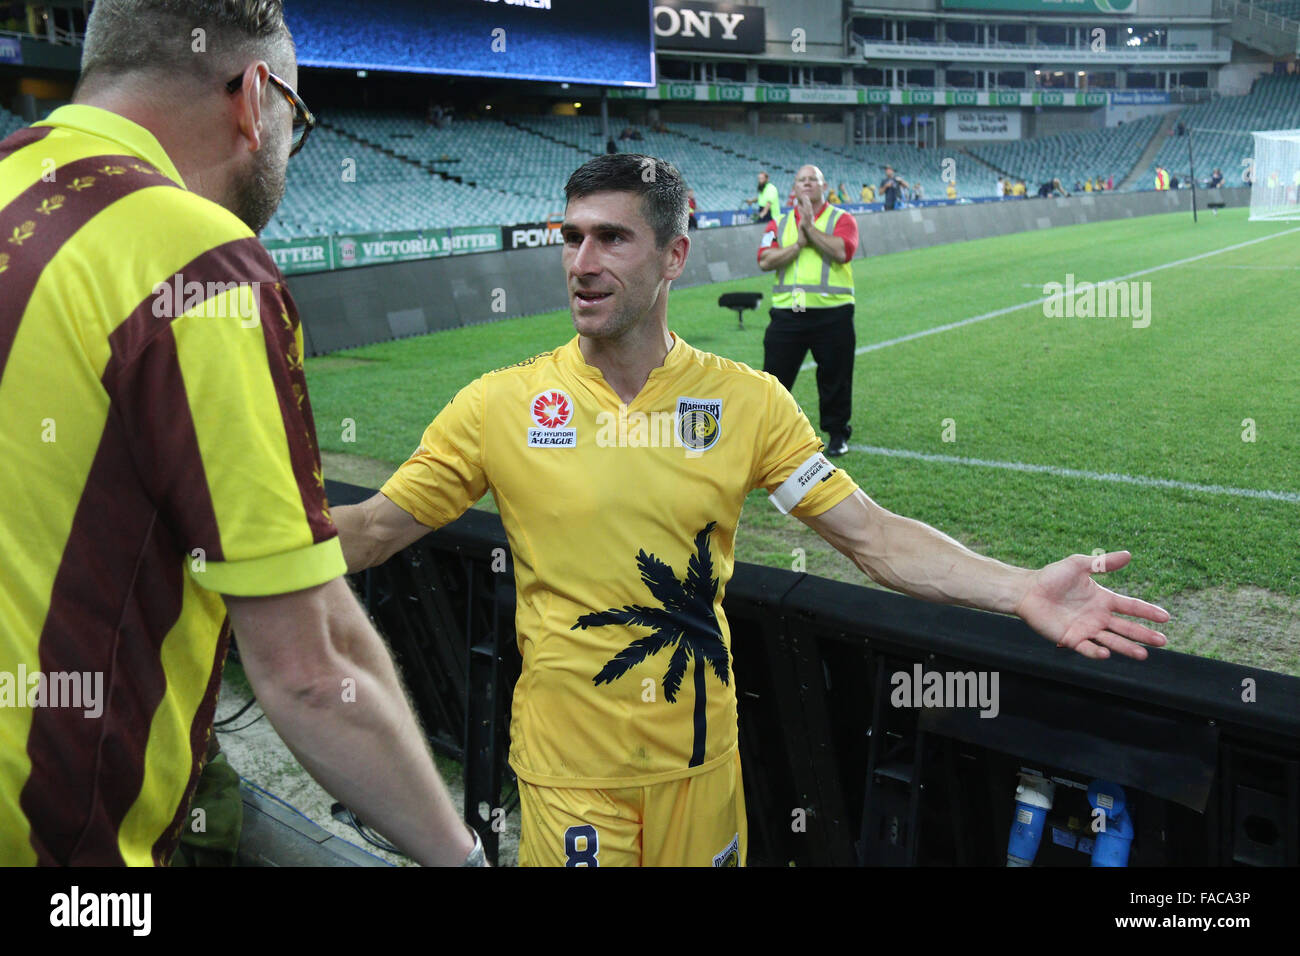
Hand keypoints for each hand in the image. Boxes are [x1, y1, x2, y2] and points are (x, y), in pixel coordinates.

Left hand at [1013, 551, 1169, 659]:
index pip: (1130, 606)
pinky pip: (1086, 647)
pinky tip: (1106, 652)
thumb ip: (1102, 563)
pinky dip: (1096, 651)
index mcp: (1102, 599)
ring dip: (1127, 648)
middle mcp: (1098, 616)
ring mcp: (1085, 629)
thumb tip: (1129, 555)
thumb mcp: (1078, 565)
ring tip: (1144, 655)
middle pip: (1126, 627)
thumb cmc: (1051, 577)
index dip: (1147, 611)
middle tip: (1163, 641)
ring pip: (1111, 641)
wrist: (1026, 590)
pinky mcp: (1070, 638)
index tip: (1166, 617)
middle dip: (1144, 635)